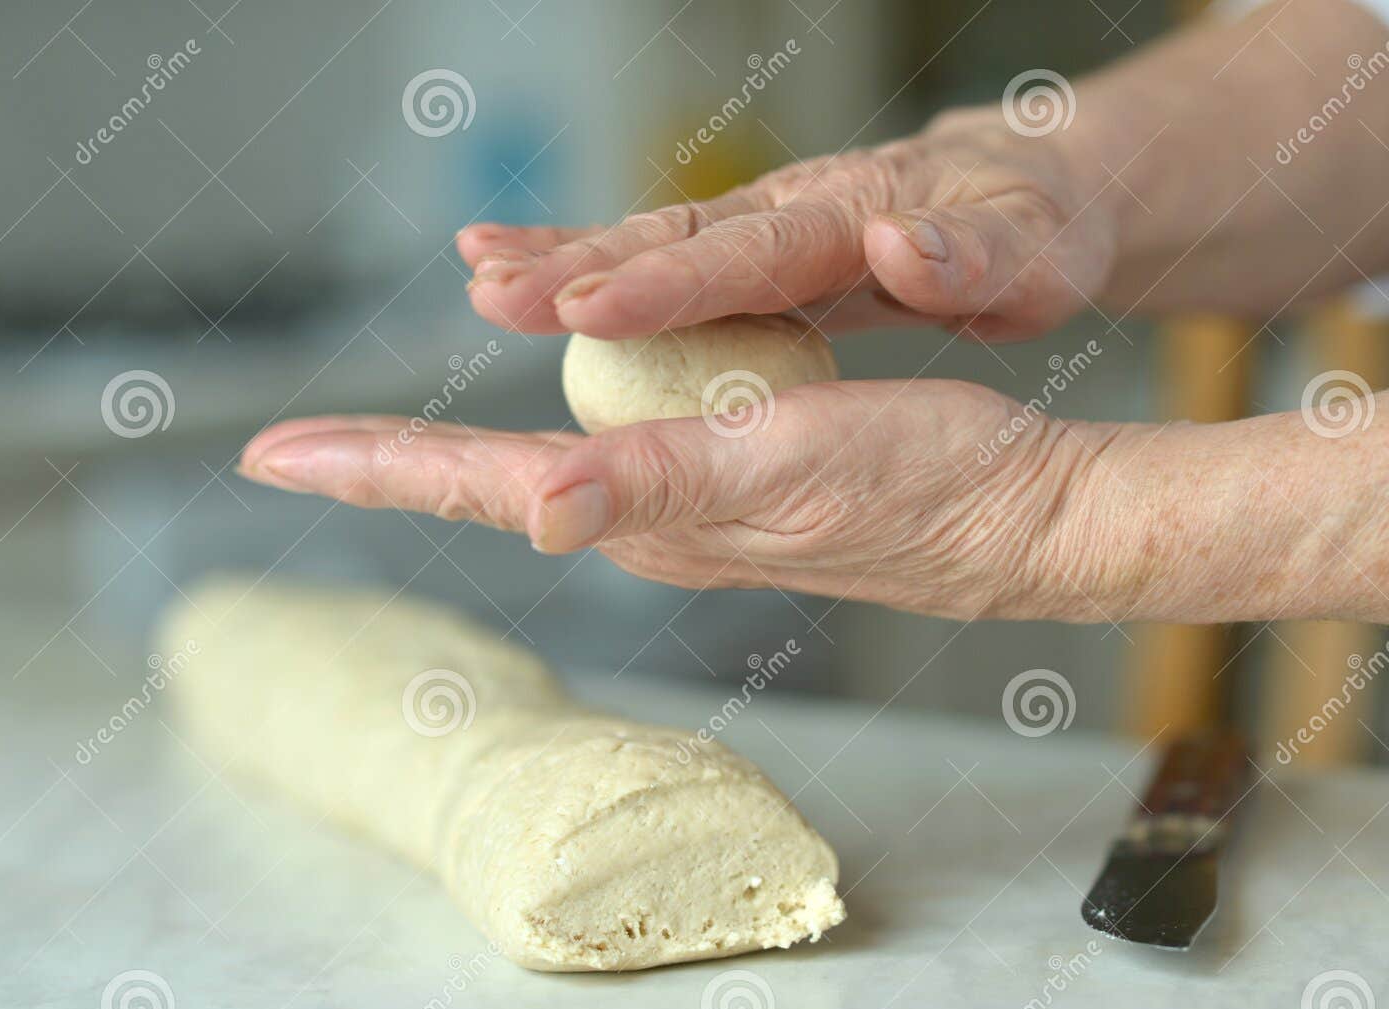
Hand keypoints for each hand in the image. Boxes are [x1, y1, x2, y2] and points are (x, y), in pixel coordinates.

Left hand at [238, 379, 1084, 619]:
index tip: (266, 456)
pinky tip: (537, 429)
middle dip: (379, 468)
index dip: (368, 465)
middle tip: (286, 450)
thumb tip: (533, 508)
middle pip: (477, 487)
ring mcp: (683, 512)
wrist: (1013, 514)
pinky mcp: (729, 485)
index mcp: (641, 515)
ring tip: (369, 443)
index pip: (472, 485)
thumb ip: (652, 485)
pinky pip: (608, 454)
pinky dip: (544, 434)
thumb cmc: (919, 485)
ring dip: (444, 460)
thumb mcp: (781, 463)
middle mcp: (645, 523)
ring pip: (531, 475)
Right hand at [456, 109, 1115, 342]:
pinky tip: (520, 270)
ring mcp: (765, 223)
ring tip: (475, 272)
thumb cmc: (1038, 232)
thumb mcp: (1035, 252)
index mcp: (856, 216)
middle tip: (488, 289)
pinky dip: (585, 258)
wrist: (1031, 193)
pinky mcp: (749, 248)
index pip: (749, 256)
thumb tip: (902, 241)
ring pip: (649, 237)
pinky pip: (658, 255)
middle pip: (674, 237)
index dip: (667, 287)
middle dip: (577, 264)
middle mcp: (794, 209)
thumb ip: (971, 253)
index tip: (587, 309)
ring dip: (559, 255)